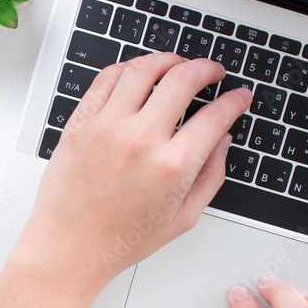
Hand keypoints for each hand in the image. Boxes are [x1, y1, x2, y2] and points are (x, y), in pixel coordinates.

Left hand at [13, 53, 251, 297]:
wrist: (70, 248)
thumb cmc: (120, 240)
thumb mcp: (182, 218)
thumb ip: (210, 177)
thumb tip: (221, 142)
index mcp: (172, 166)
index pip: (216, 116)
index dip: (234, 101)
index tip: (238, 97)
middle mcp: (140, 140)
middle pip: (183, 78)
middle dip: (207, 69)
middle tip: (213, 71)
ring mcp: (107, 128)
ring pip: (143, 69)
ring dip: (168, 60)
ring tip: (178, 64)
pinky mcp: (81, 123)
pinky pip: (106, 79)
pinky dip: (128, 68)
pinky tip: (139, 73)